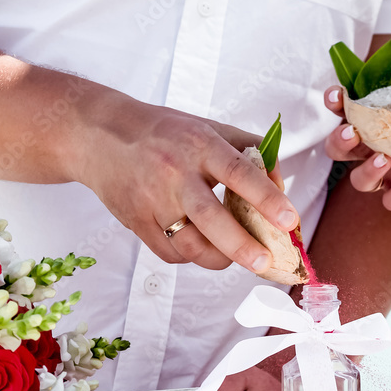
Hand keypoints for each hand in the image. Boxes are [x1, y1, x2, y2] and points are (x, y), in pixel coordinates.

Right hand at [75, 97, 297, 271]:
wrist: (100, 136)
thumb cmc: (164, 133)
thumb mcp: (208, 128)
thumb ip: (248, 150)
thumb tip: (279, 181)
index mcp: (200, 145)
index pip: (238, 172)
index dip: (266, 197)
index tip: (289, 220)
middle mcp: (176, 174)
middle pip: (212, 218)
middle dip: (242, 246)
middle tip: (266, 262)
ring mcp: (153, 201)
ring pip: (191, 245)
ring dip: (220, 258)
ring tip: (239, 258)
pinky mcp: (137, 222)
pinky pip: (171, 253)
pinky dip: (192, 256)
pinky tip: (202, 247)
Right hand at [322, 67, 390, 210]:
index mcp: (376, 119)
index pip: (345, 109)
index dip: (335, 102)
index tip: (336, 97)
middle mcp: (373, 148)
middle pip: (338, 148)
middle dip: (338, 141)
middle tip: (351, 133)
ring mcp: (386, 173)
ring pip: (359, 180)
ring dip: (367, 171)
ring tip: (385, 159)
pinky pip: (390, 200)